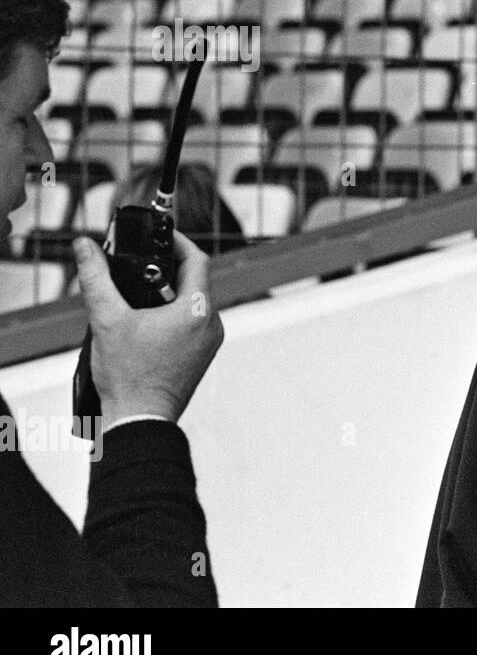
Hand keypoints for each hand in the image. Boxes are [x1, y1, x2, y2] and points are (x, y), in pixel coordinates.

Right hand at [73, 230, 224, 427]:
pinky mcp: (202, 354)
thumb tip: (86, 247)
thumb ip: (96, 278)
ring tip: (137, 291)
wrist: (140, 419)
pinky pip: (192, 322)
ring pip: (193, 302)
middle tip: (140, 262)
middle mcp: (212, 323)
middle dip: (167, 267)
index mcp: (197, 310)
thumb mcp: (107, 319)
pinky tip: (146, 318)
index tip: (159, 234)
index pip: (198, 260)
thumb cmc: (128, 376)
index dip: (178, 242)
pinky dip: (173, 313)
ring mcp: (210, 341)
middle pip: (195, 280)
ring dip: (169, 292)